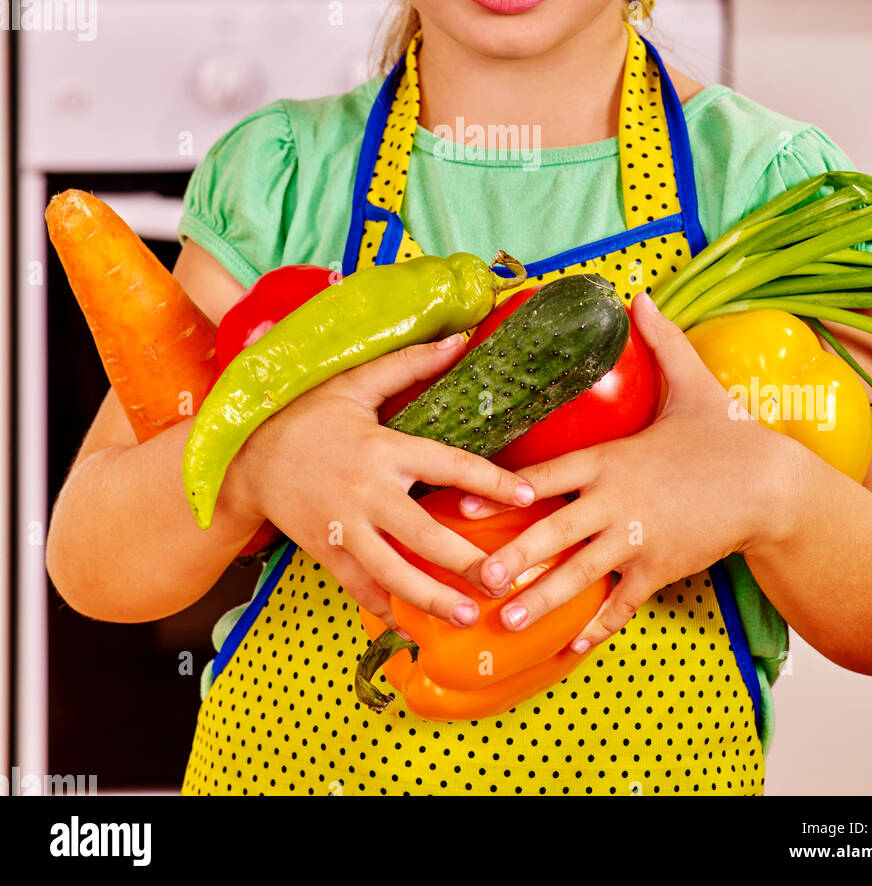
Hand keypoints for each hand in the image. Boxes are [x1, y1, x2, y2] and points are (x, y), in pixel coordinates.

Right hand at [221, 333, 535, 634]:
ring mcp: (344, 528)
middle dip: (465, 563)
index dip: (491, 481)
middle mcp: (367, 493)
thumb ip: (408, 364)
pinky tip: (415, 631)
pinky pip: (360, 589)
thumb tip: (459, 339)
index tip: (527, 495)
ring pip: (393, 573)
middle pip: (425, 534)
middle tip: (502, 582)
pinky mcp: (326, 553)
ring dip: (432, 599)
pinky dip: (387, 611)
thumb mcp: (354, 383)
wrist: (245, 457)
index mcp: (383, 449)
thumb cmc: (305, 415)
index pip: (449, 465)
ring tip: (467, 616)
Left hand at [454, 292, 794, 650]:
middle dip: (514, 555)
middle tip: (475, 576)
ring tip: (505, 618)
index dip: (503, 487)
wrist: (775, 485)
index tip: (464, 499)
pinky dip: (596, 626)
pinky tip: (568, 648)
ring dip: (541, 598)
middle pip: (555, 531)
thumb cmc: (728, 433)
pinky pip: (622, 603)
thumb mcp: (692, 382)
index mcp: (614, 458)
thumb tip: (639, 294)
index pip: (548, 474)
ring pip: (581, 574)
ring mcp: (640, 541)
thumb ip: (660, 341)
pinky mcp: (661, 569)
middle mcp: (619, 502)